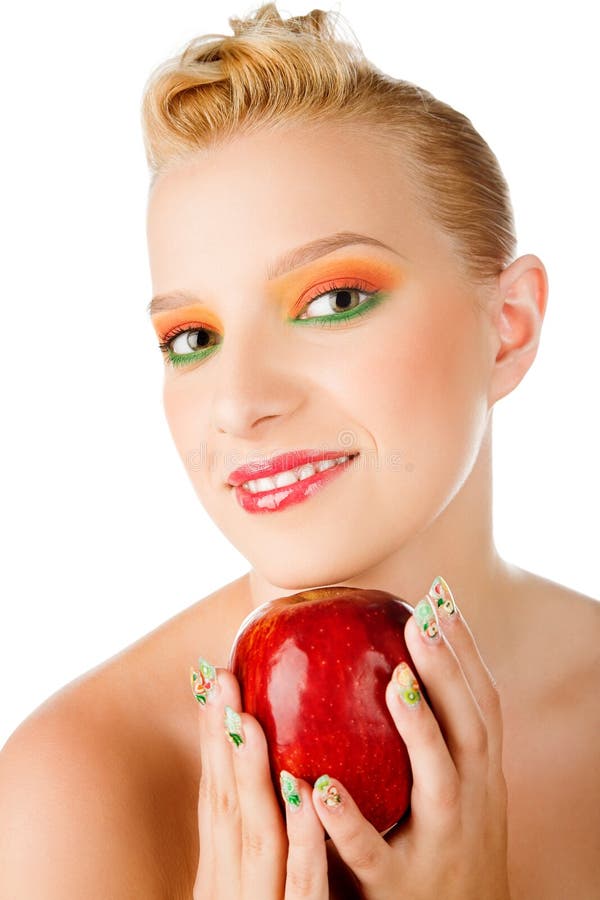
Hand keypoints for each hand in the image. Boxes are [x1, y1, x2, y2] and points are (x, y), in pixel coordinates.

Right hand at [189, 661, 330, 899]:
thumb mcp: (254, 891)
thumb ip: (264, 844)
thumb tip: (280, 774)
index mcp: (221, 875)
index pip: (215, 796)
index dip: (211, 740)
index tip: (211, 682)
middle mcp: (231, 888)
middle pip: (224, 805)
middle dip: (220, 738)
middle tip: (220, 676)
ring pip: (256, 834)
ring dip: (250, 774)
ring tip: (247, 719)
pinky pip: (303, 881)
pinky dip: (302, 835)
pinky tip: (305, 792)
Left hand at [301, 577, 511, 899]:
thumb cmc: (444, 850)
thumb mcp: (453, 794)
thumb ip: (431, 740)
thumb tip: (397, 669)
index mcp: (478, 778)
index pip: (482, 706)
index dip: (465, 652)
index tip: (440, 599)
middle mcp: (470, 805)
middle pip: (469, 731)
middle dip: (450, 674)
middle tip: (423, 622)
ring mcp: (440, 846)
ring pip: (437, 785)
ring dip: (420, 732)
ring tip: (397, 685)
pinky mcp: (400, 889)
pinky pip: (372, 854)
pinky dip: (347, 820)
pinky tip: (315, 787)